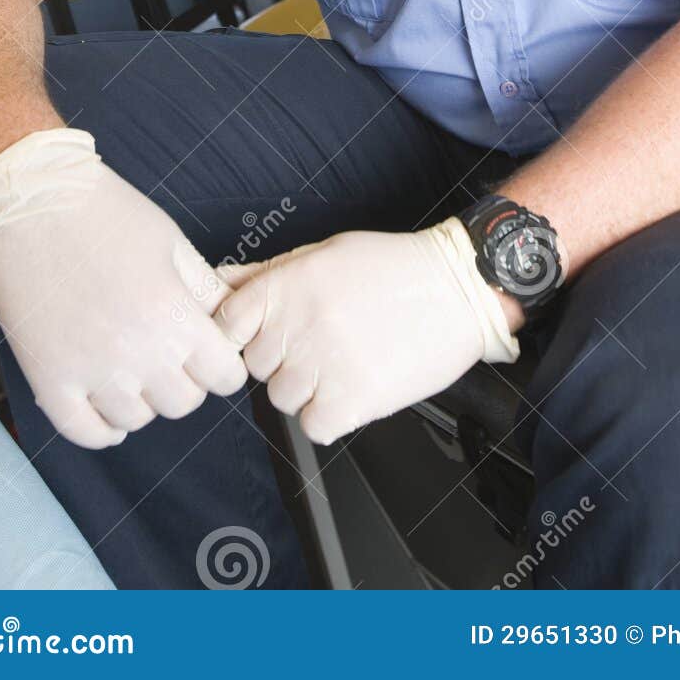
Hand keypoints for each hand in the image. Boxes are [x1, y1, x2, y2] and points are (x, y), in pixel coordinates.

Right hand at [0, 134, 246, 448]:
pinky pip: (85, 432)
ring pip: (136, 419)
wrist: (34, 202)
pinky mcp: (48, 379)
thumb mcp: (173, 243)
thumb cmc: (109, 214)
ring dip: (143, 399)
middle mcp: (135, 352)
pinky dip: (103, 427)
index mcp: (173, 315)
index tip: (209, 352)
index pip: (223, 377)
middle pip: (183, 403)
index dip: (221, 364)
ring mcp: (89, 370)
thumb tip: (233, 321)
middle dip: (185, 380)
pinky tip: (108, 405)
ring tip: (134, 368)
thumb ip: (207, 290)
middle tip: (169, 352)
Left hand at [215, 218, 519, 445]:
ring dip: (307, 388)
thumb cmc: (395, 268)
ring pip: (282, 398)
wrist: (460, 289)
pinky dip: (330, 415)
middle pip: (256, 365)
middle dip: (282, 358)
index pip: (227, 323)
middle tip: (321, 342)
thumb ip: (267, 273)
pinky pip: (313, 426)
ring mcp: (324, 364)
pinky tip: (353, 387)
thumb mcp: (324, 254)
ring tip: (345, 361)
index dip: (243, 333)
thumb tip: (218, 279)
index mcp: (289, 284)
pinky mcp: (353, 400)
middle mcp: (300, 323)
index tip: (265, 334)